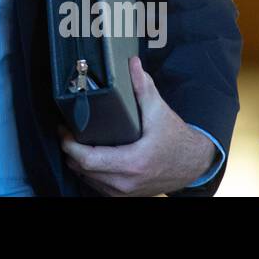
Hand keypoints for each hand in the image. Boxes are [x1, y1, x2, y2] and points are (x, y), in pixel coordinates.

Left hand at [58, 55, 215, 196]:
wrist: (193, 163)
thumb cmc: (176, 139)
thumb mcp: (159, 111)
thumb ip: (143, 87)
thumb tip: (132, 64)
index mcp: (133, 162)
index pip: (88, 160)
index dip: (70, 145)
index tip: (64, 129)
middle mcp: (126, 181)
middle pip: (82, 169)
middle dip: (70, 150)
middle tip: (67, 130)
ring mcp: (125, 191)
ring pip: (87, 179)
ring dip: (77, 161)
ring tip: (75, 140)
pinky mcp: (125, 194)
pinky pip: (97, 186)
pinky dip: (89, 172)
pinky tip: (89, 156)